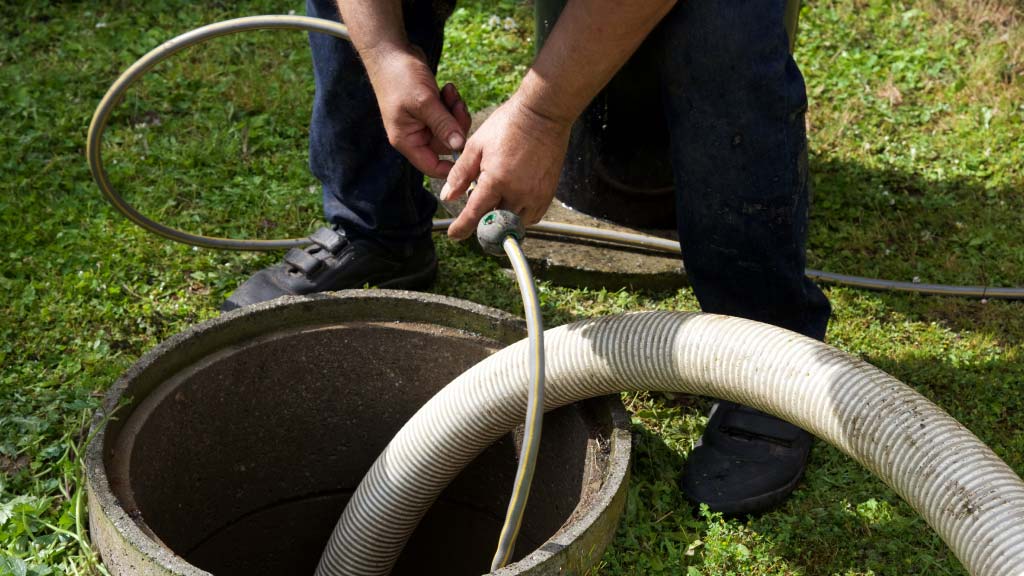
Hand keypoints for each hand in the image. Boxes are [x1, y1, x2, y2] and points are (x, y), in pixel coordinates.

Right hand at [362, 46, 470, 177]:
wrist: (390, 51)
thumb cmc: (400, 76)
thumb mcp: (424, 101)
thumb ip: (443, 125)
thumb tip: (459, 146)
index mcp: (407, 140)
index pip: (431, 167)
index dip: (451, 167)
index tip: (469, 154)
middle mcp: (414, 135)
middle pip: (446, 145)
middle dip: (456, 125)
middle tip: (457, 104)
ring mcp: (422, 122)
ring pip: (450, 129)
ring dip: (455, 111)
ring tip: (451, 92)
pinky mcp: (430, 110)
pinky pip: (448, 115)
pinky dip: (452, 103)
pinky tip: (448, 88)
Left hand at [440, 97, 571, 239]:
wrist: (543, 114)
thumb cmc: (508, 125)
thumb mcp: (476, 145)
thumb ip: (460, 173)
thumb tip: (448, 196)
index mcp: (496, 180)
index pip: (475, 214)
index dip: (462, 228)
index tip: (454, 234)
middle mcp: (518, 192)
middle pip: (495, 223)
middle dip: (482, 222)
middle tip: (475, 213)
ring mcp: (536, 195)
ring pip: (515, 223)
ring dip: (502, 220)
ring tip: (495, 203)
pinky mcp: (548, 194)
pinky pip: (532, 217)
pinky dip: (520, 216)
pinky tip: (512, 203)